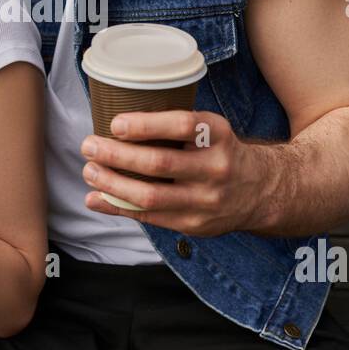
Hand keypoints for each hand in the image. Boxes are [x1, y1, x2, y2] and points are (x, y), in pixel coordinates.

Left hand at [79, 110, 270, 236]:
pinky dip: (118, 207)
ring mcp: (205, 201)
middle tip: (89, 145)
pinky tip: (97, 197)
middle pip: (159, 164)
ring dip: (112, 184)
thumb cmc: (220, 152)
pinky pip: (150, 217)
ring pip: (150, 196)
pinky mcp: (195, 225)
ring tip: (89, 171)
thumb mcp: (211, 129)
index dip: (145, 125)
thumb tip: (117, 123)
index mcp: (218, 136)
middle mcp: (215, 168)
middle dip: (116, 155)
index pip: (181, 125)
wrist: (259, 190)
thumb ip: (175, 125)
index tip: (115, 123)